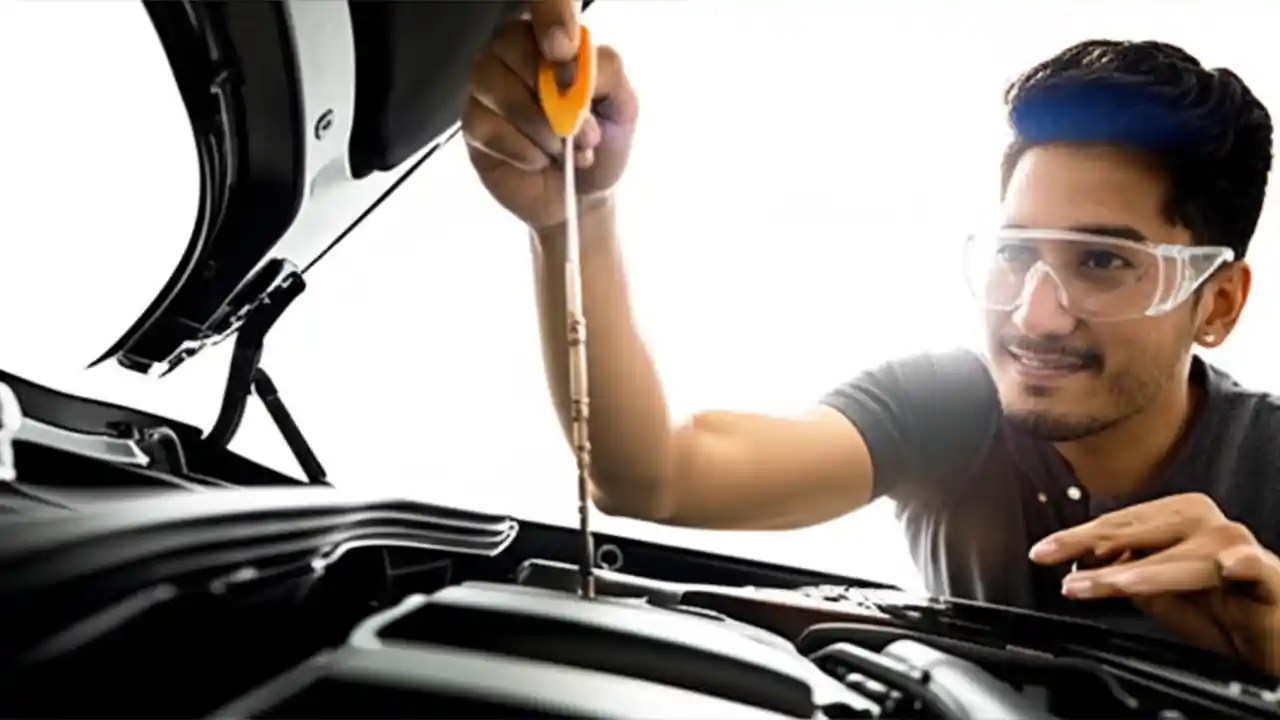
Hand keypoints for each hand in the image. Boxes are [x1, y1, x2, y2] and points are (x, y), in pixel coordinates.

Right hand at [462, 0, 638, 229]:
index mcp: (552, 39)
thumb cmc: (601, 144)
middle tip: (580, 132)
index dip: (549, 15)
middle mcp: (513, 52)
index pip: (543, 5)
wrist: (581, 198)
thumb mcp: (622, 107)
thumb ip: (605, 73)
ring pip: (496, 84)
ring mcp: (487, 86)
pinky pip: (487, 125)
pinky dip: (521, 150)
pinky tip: (537, 161)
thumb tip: (569, 63)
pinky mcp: (472, 123)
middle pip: (512, 43)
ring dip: (537, 126)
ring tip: (562, 150)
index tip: (562, 51)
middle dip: (551, 96)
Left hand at [1029, 493, 1279, 676]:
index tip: (1041, 552)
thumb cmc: (1212, 608)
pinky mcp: (1267, 576)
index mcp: (1174, 517)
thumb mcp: (1152, 590)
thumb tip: (1077, 560)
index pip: (1117, 524)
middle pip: (1140, 533)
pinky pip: (1251, 567)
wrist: (1267, 636)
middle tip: (1055, 562)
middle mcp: (1202, 522)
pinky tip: (1229, 566)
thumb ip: (1118, 570)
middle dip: (1092, 548)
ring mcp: (1235, 545)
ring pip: (1180, 557)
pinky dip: (1241, 565)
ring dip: (1142, 572)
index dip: (1077, 537)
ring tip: (1110, 583)